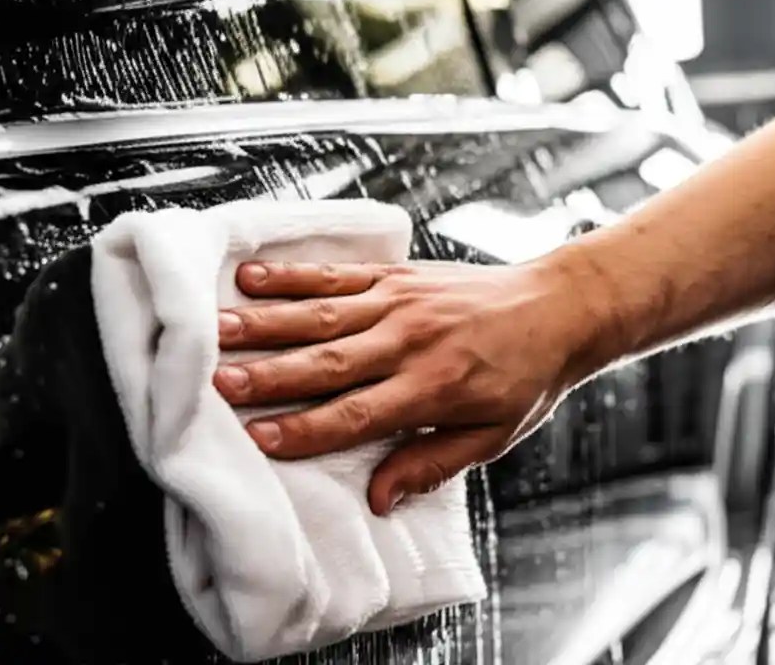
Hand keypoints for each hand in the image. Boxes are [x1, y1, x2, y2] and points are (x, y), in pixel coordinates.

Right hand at [213, 257, 607, 514]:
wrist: (558, 307)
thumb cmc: (524, 378)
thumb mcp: (491, 437)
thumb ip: (431, 466)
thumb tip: (377, 500)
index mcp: (432, 389)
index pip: (356, 415)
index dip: (306, 430)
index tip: (259, 440)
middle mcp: (409, 342)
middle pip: (327, 363)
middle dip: (269, 376)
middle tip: (218, 384)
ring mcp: (399, 303)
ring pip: (321, 315)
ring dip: (265, 324)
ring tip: (216, 330)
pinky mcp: (396, 276)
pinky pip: (337, 275)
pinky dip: (292, 276)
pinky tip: (252, 279)